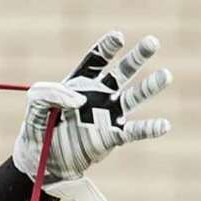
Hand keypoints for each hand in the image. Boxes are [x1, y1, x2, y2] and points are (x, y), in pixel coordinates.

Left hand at [13, 31, 171, 200]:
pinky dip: (149, 129)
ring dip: (150, 87)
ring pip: (134, 97)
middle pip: (123, 71)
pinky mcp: (111, 138)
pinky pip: (133, 132)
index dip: (108, 48)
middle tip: (152, 42)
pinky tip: (164, 125)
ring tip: (165, 76)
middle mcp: (99, 95)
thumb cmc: (37, 128)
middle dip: (137, 56)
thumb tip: (80, 99)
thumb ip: (51, 92)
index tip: (118, 37)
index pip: (97, 60)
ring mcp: (107, 115)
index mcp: (81, 81)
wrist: (40, 162)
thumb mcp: (36, 104)